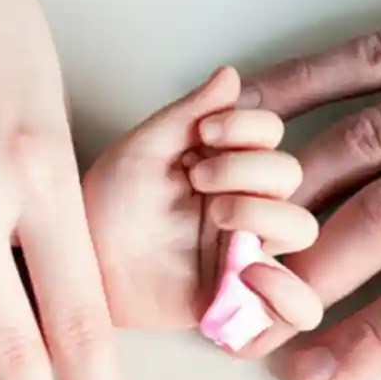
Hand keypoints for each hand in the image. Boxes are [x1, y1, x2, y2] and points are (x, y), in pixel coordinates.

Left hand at [84, 67, 322, 336]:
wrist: (80, 263)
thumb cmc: (107, 204)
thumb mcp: (143, 148)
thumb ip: (188, 112)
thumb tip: (229, 75)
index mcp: (226, 163)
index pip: (272, 135)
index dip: (249, 127)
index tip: (205, 132)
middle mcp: (245, 204)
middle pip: (290, 176)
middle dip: (246, 170)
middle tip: (196, 179)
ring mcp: (247, 250)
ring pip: (300, 229)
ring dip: (265, 215)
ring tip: (215, 217)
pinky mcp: (242, 297)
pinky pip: (298, 305)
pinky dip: (288, 291)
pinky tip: (247, 273)